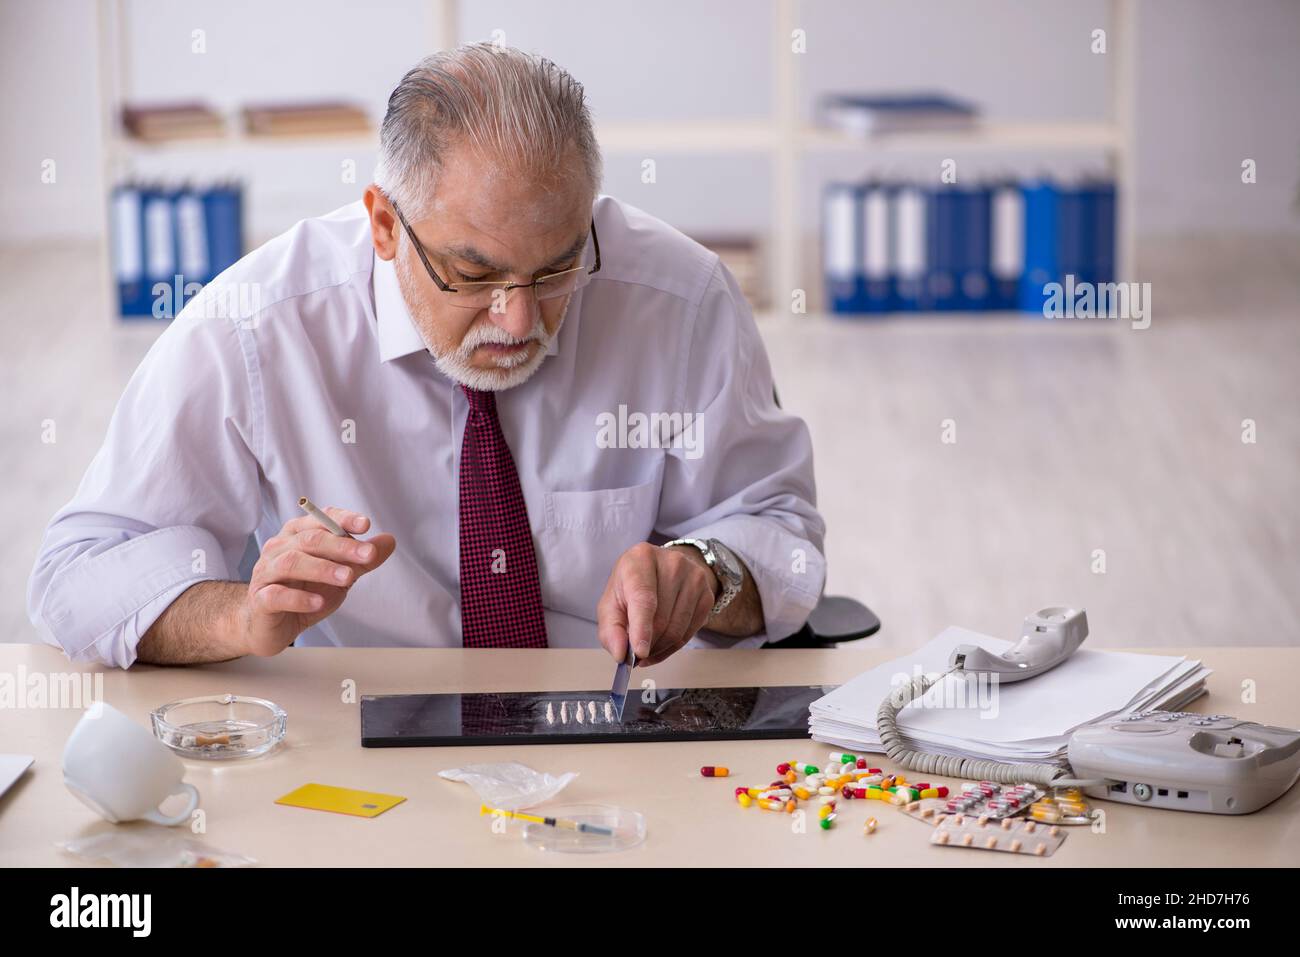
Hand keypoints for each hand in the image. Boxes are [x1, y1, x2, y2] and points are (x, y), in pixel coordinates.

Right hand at [240, 506, 395, 655]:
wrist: (269, 624)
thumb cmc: (305, 591)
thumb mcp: (340, 574)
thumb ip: (363, 559)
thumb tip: (389, 540)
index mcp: (298, 534)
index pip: (320, 519)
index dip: (343, 519)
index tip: (366, 524)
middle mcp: (279, 548)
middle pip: (310, 540)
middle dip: (342, 546)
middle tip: (367, 555)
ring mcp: (266, 573)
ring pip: (292, 563)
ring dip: (322, 568)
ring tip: (348, 578)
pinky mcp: (260, 600)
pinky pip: (276, 595)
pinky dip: (298, 598)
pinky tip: (318, 603)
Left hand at [596, 543, 717, 666]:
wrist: (661, 571)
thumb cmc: (631, 586)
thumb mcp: (611, 602)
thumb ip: (611, 630)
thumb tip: (621, 653)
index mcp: (641, 559)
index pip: (644, 599)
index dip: (641, 628)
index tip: (639, 653)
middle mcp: (672, 563)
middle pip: (662, 619)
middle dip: (647, 644)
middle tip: (636, 655)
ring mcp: (694, 578)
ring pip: (677, 630)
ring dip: (659, 647)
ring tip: (647, 647)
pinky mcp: (707, 594)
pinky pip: (689, 634)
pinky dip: (673, 647)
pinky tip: (662, 643)